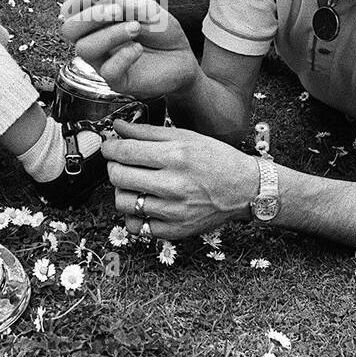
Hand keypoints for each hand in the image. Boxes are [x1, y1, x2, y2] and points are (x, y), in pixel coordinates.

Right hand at [59, 0, 199, 99]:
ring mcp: (104, 61)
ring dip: (110, 34)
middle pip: (68, 30)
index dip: (80, 0)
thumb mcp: (146, 10)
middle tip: (118, 11)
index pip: (71, 10)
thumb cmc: (161, 32)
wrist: (183, 57)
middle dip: (90, 17)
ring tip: (136, 28)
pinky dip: (123, 56)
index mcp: (98, 21)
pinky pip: (107, 71)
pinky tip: (139, 49)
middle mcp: (95, 41)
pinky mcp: (117, 81)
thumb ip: (122, 3)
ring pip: (84, 49)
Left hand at [101, 120, 256, 240]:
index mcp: (176, 156)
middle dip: (113, 166)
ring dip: (122, 190)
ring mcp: (173, 211)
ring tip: (134, 183)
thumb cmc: (217, 159)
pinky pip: (136, 227)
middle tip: (120, 163)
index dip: (109, 147)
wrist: (245, 188)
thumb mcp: (186, 136)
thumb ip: (148, 132)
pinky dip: (134, 215)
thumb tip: (118, 126)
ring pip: (123, 203)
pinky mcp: (175, 230)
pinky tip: (144, 204)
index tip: (110, 146)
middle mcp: (174, 185)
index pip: (124, 152)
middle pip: (118, 177)